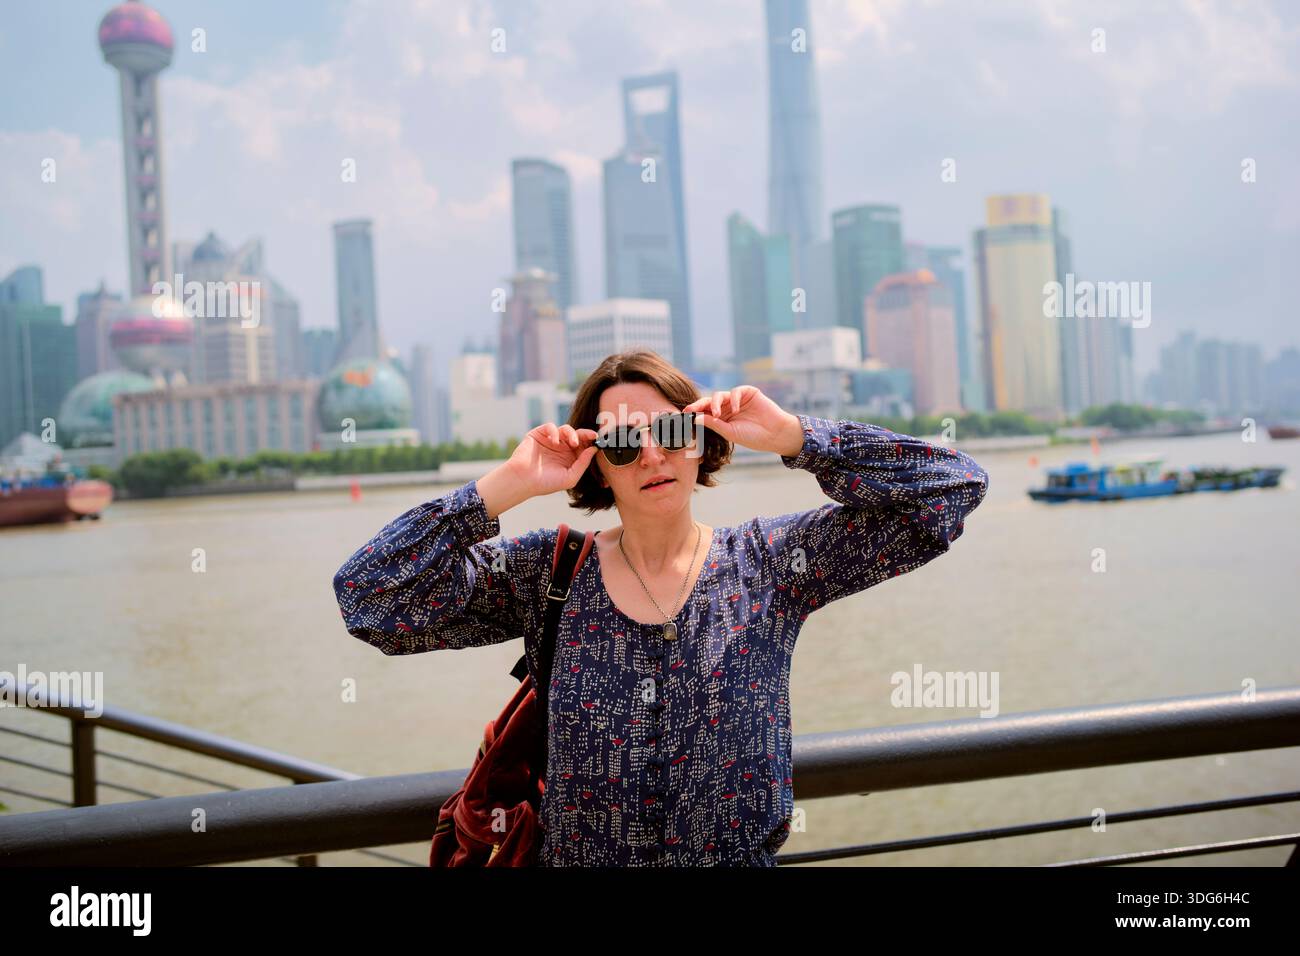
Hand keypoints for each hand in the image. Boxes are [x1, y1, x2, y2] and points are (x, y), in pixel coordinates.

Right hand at [506, 422, 599, 496]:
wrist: (523, 480)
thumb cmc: (546, 483)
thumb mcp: (570, 477)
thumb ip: (583, 463)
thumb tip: (594, 449)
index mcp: (570, 458)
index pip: (583, 446)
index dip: (591, 442)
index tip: (598, 440)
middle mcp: (561, 448)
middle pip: (577, 435)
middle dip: (585, 434)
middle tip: (592, 436)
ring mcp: (550, 440)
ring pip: (565, 429)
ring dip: (572, 433)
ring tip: (573, 443)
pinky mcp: (539, 434)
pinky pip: (550, 427)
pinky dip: (554, 431)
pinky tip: (555, 442)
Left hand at [682, 386, 803, 456]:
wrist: (775, 434)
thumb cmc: (753, 436)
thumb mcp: (730, 432)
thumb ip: (714, 424)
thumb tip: (696, 418)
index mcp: (721, 418)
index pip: (704, 412)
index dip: (694, 412)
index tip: (683, 415)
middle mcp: (727, 407)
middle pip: (708, 402)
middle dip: (698, 405)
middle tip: (690, 410)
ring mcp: (737, 399)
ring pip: (719, 395)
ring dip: (715, 403)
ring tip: (717, 414)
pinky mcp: (748, 392)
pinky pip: (735, 391)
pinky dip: (733, 399)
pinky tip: (735, 409)